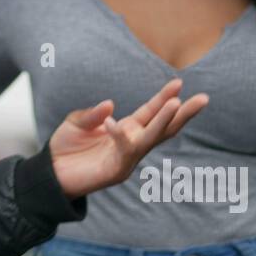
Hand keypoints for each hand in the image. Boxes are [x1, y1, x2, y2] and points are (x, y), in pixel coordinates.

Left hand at [49, 78, 207, 199]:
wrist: (50, 173)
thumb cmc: (65, 147)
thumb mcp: (77, 122)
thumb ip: (94, 114)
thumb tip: (111, 105)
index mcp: (127, 129)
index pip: (151, 111)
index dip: (164, 97)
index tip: (179, 82)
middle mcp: (132, 143)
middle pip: (164, 127)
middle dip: (183, 113)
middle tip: (204, 98)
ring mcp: (127, 158)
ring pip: (151, 138)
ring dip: (164, 120)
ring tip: (176, 103)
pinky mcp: (116, 171)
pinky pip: (123, 150)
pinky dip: (119, 136)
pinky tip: (111, 124)